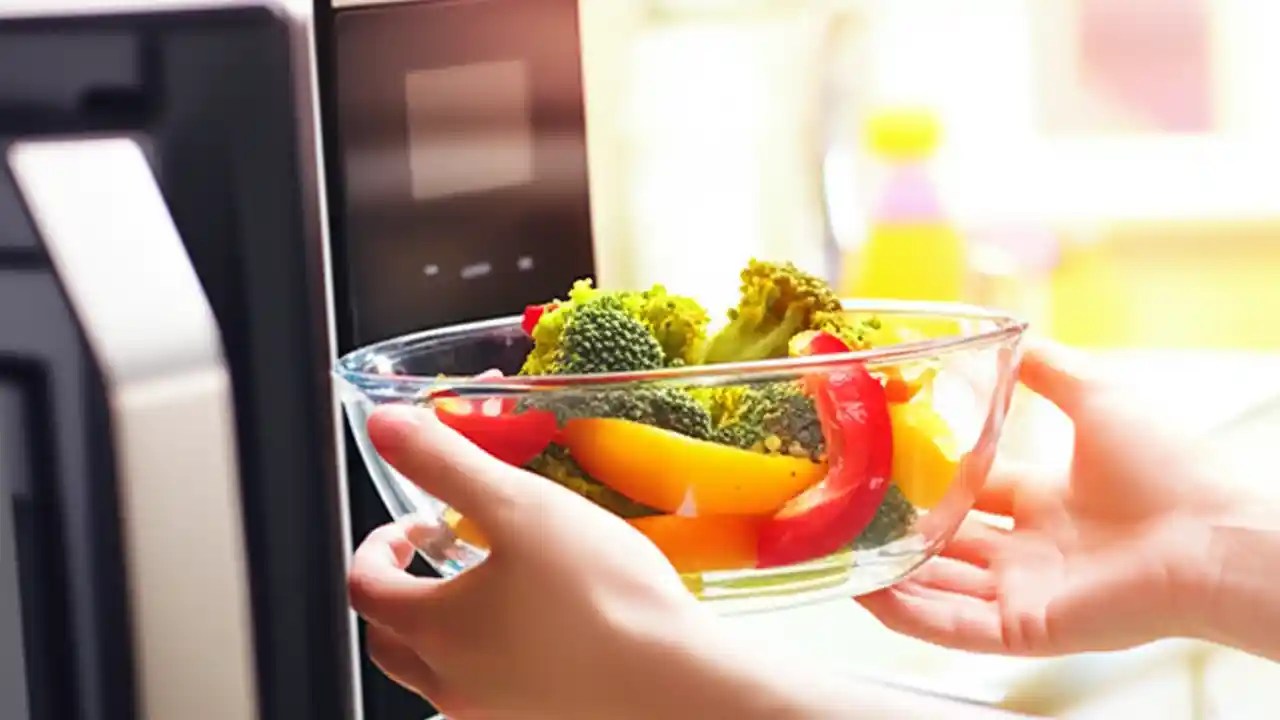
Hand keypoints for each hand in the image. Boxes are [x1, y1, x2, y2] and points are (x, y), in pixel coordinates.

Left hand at [349, 407, 1042, 718]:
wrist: (706, 714)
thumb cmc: (623, 621)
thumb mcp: (534, 513)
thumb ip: (453, 452)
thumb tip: (386, 406)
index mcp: (446, 639)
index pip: (362, 592)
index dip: (376, 547)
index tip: (406, 521)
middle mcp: (469, 695)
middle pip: (406, 643)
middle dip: (425, 587)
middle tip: (459, 547)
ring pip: (474, 676)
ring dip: (490, 626)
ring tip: (537, 578)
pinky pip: (537, 701)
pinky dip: (550, 661)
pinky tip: (602, 627)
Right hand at [858, 338, 1245, 655]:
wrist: (1214, 536)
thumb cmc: (1170, 466)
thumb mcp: (1097, 393)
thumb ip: (1048, 368)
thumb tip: (1012, 331)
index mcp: (1048, 502)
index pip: (972, 493)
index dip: (927, 480)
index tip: (879, 459)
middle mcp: (1032, 551)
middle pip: (946, 545)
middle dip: (895, 530)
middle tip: (842, 509)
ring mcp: (1026, 593)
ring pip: (937, 590)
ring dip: (887, 574)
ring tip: (833, 554)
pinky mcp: (1026, 628)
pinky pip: (952, 628)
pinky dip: (906, 612)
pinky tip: (864, 591)